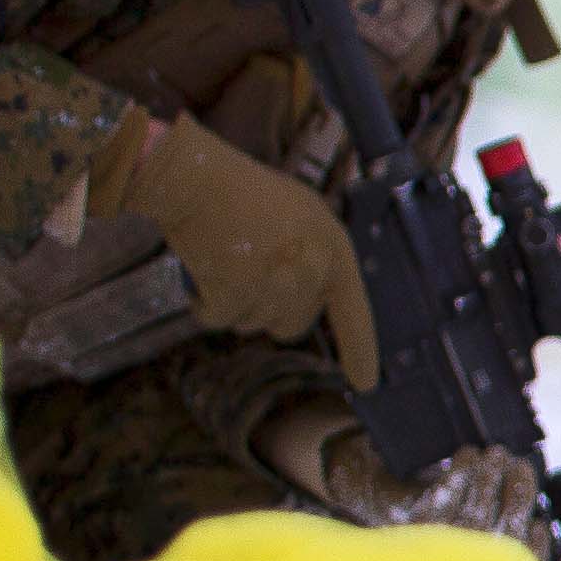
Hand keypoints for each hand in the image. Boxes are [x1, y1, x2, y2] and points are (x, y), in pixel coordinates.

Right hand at [100, 113, 376, 389]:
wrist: (195, 176)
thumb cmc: (241, 192)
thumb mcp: (300, 216)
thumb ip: (315, 257)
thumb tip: (310, 301)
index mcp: (333, 245)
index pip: (353, 309)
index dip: (359, 349)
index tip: (365, 384)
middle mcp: (313, 264)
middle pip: (292, 324)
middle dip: (265, 309)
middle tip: (243, 271)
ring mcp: (277, 276)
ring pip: (254, 324)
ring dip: (233, 304)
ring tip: (222, 260)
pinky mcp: (238, 285)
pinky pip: (220, 319)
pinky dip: (204, 305)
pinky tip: (200, 273)